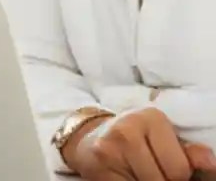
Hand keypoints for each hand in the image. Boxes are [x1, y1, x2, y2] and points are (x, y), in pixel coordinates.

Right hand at [66, 107, 215, 180]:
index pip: (180, 168)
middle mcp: (127, 130)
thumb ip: (187, 151)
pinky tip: (125, 176)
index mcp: (150, 117)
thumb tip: (210, 163)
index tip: (164, 165)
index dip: (178, 175)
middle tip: (151, 170)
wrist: (88, 140)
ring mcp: (109, 150)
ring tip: (137, 172)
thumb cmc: (133, 139)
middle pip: (164, 180)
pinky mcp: (97, 168)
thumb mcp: (161, 137)